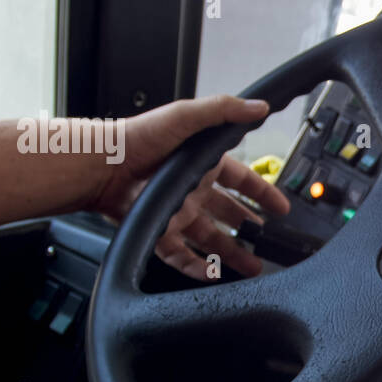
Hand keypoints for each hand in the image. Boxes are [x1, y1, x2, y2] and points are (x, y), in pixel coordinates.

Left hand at [90, 95, 290, 278]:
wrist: (102, 163)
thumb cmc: (138, 136)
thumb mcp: (186, 115)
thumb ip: (224, 111)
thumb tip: (258, 107)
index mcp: (203, 164)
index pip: (242, 181)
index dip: (263, 193)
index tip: (280, 207)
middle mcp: (191, 190)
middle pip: (229, 215)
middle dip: (250, 231)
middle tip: (268, 244)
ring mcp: (175, 213)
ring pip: (210, 240)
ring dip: (231, 255)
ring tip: (251, 268)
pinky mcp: (157, 231)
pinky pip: (181, 256)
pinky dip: (198, 267)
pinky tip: (213, 274)